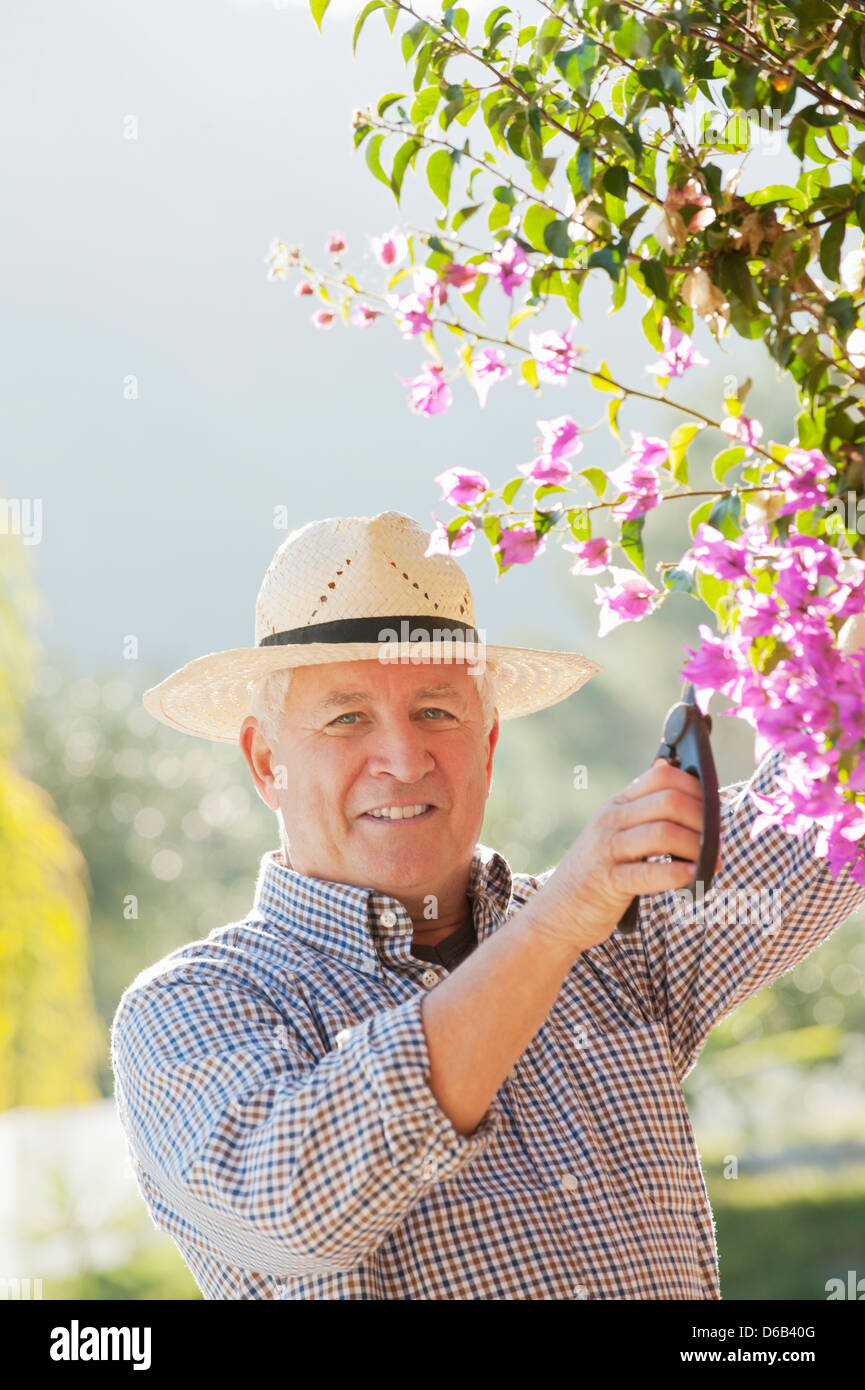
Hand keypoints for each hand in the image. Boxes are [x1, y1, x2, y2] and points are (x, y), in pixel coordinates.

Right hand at [533, 758, 721, 954]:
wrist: (557, 912)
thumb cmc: (595, 872)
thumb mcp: (613, 830)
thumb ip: (640, 804)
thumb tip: (667, 765)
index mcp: (616, 804)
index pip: (661, 776)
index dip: (695, 788)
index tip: (713, 809)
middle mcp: (610, 820)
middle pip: (669, 801)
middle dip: (704, 819)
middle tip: (718, 840)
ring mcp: (607, 849)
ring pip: (664, 833)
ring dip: (698, 847)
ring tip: (713, 862)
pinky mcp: (608, 882)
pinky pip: (649, 873)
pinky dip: (678, 874)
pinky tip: (695, 878)